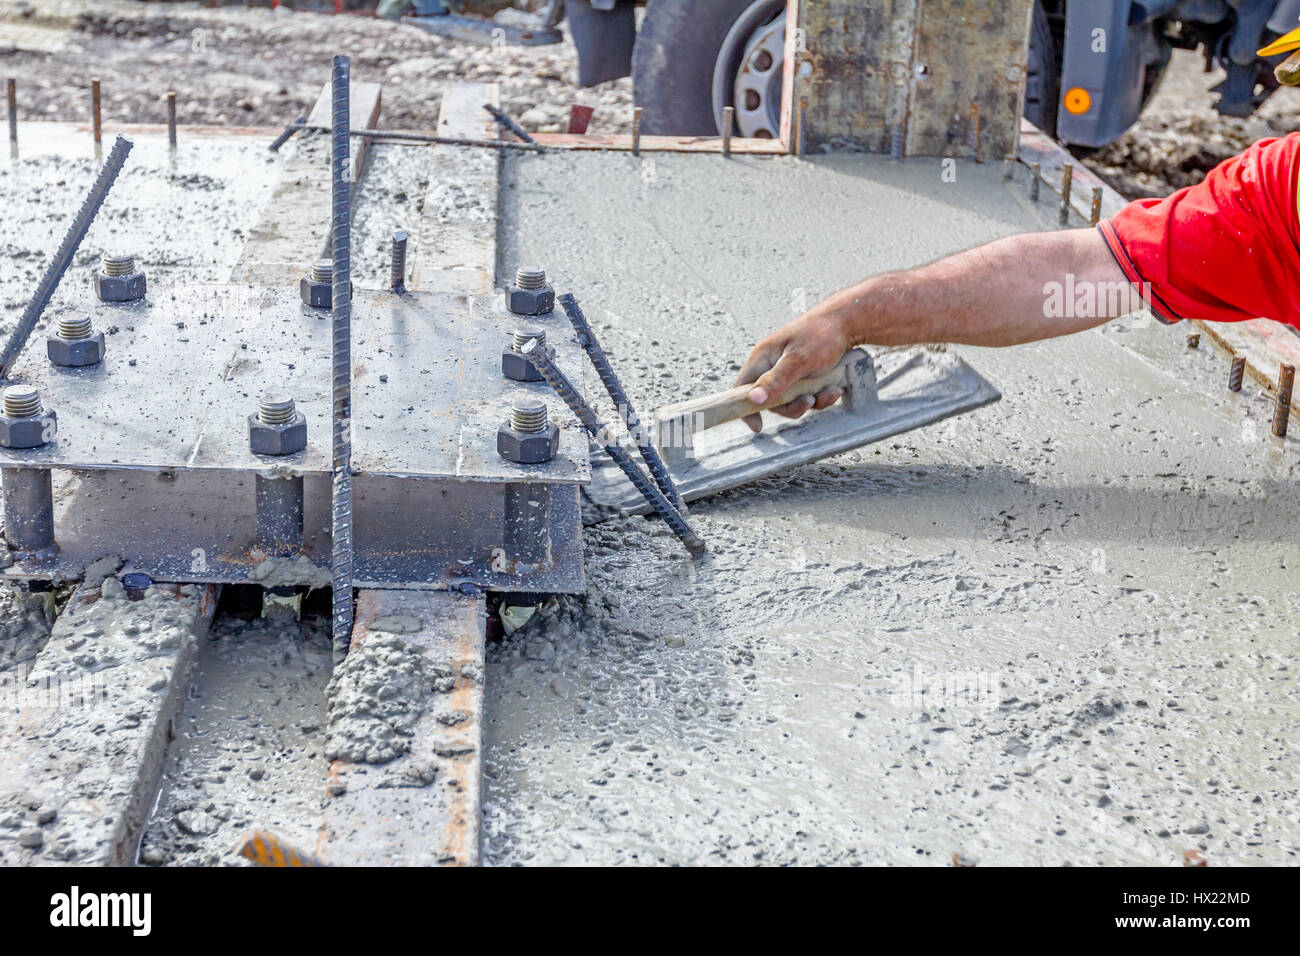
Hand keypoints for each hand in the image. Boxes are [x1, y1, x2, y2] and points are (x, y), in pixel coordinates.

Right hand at [734, 311, 852, 431]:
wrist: (848, 322)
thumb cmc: (820, 333)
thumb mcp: (798, 359)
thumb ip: (776, 380)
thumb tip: (754, 399)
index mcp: (763, 358)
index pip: (743, 387)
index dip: (746, 407)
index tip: (757, 425)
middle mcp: (773, 367)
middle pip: (771, 401)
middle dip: (792, 406)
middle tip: (809, 400)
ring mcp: (790, 374)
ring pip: (792, 402)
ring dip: (812, 401)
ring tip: (829, 390)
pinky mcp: (805, 378)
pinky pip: (808, 397)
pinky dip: (822, 396)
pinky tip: (835, 388)